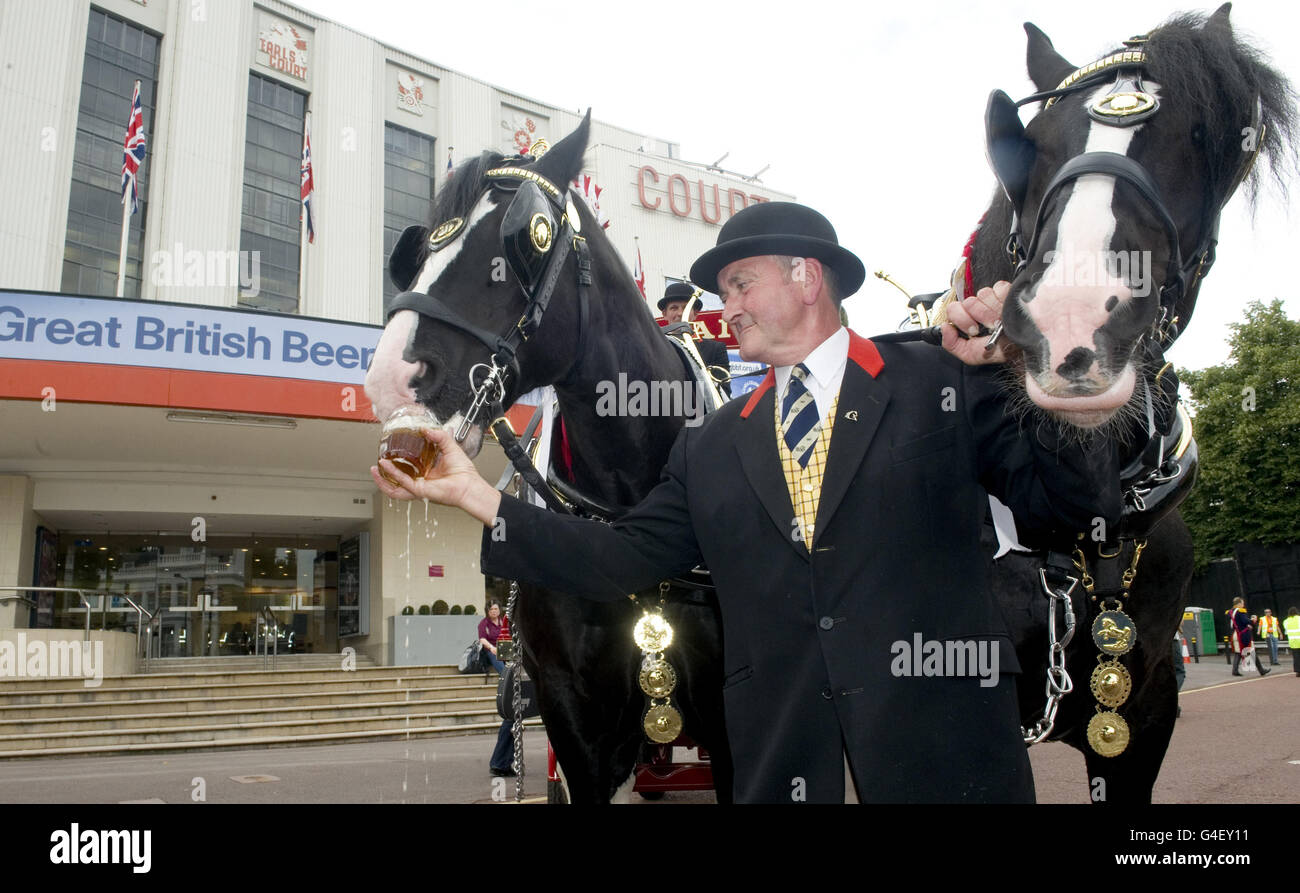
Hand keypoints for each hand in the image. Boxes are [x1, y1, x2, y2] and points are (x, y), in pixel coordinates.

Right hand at [370, 427, 502, 525]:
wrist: (470, 484)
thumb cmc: (464, 472)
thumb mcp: (450, 446)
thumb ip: (439, 436)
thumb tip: (426, 429)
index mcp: (427, 473)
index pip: (408, 470)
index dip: (398, 463)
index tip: (390, 453)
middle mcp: (421, 481)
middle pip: (397, 481)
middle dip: (385, 475)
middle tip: (377, 464)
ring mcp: (419, 487)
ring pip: (395, 487)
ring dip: (383, 479)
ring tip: (375, 469)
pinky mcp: (420, 491)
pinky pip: (403, 483)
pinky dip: (393, 475)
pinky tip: (386, 467)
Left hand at [941, 281, 1010, 364]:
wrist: (1022, 348)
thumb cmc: (999, 350)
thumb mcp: (971, 354)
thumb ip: (952, 344)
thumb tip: (944, 327)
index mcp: (967, 319)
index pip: (953, 308)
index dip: (961, 319)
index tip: (973, 331)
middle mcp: (978, 307)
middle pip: (967, 301)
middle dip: (978, 318)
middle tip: (988, 326)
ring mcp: (992, 298)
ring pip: (983, 294)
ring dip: (992, 311)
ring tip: (1000, 321)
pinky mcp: (1007, 290)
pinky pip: (999, 288)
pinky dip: (1003, 301)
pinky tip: (1007, 310)